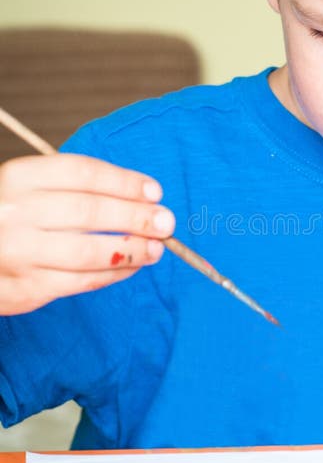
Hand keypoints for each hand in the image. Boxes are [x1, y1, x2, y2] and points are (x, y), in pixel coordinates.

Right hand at [0, 154, 174, 314]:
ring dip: (131, 249)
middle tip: (166, 222)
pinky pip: (81, 282)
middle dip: (136, 217)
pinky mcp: (24, 289)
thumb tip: (140, 198)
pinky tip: (131, 267)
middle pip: (90, 211)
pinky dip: (113, 273)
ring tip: (155, 248)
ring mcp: (17, 253)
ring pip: (89, 251)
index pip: (82, 173)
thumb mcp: (28, 190)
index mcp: (18, 178)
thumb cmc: (8, 219)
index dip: (124, 182)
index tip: (154, 191)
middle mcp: (14, 213)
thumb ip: (73, 189)